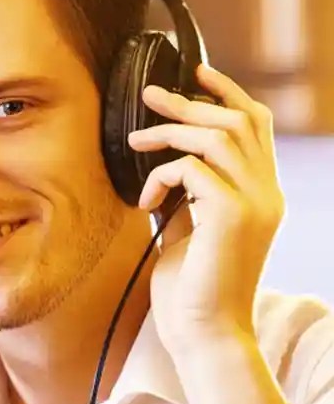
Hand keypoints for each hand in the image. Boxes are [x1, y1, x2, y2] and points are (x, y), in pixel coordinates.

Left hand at [126, 64, 284, 351]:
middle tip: (149, 95)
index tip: (196, 72)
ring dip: (169, 133)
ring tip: (136, 142)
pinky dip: (161, 174)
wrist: (203, 331)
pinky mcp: (233, 216)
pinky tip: (145, 199)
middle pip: (238, 121)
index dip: (228, 92)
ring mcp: (256, 203)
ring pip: (218, 137)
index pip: (257, 125)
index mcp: (262, 193)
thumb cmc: (190, 285)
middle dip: (189, 102)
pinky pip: (194, 169)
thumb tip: (162, 157)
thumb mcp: (188, 226)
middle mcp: (267, 193)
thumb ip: (186, 191)